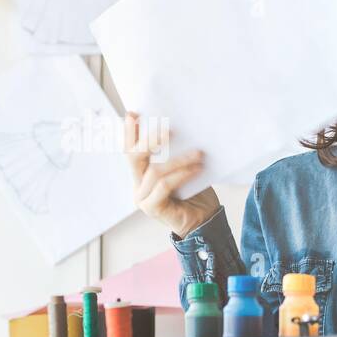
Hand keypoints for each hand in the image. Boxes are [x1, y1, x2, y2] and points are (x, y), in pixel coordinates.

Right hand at [125, 111, 219, 238]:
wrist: (206, 223)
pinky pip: (165, 185)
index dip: (130, 133)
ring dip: (179, 159)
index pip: (131, 150)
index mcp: (141, 175)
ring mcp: (142, 198)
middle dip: (150, 140)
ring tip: (199, 154)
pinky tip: (197, 168)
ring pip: (155, 171)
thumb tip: (180, 128)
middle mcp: (137, 185)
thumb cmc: (196, 195)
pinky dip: (182, 174)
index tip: (133, 114)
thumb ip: (175, 155)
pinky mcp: (152, 208)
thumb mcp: (185, 170)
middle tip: (169, 128)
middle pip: (134, 157)